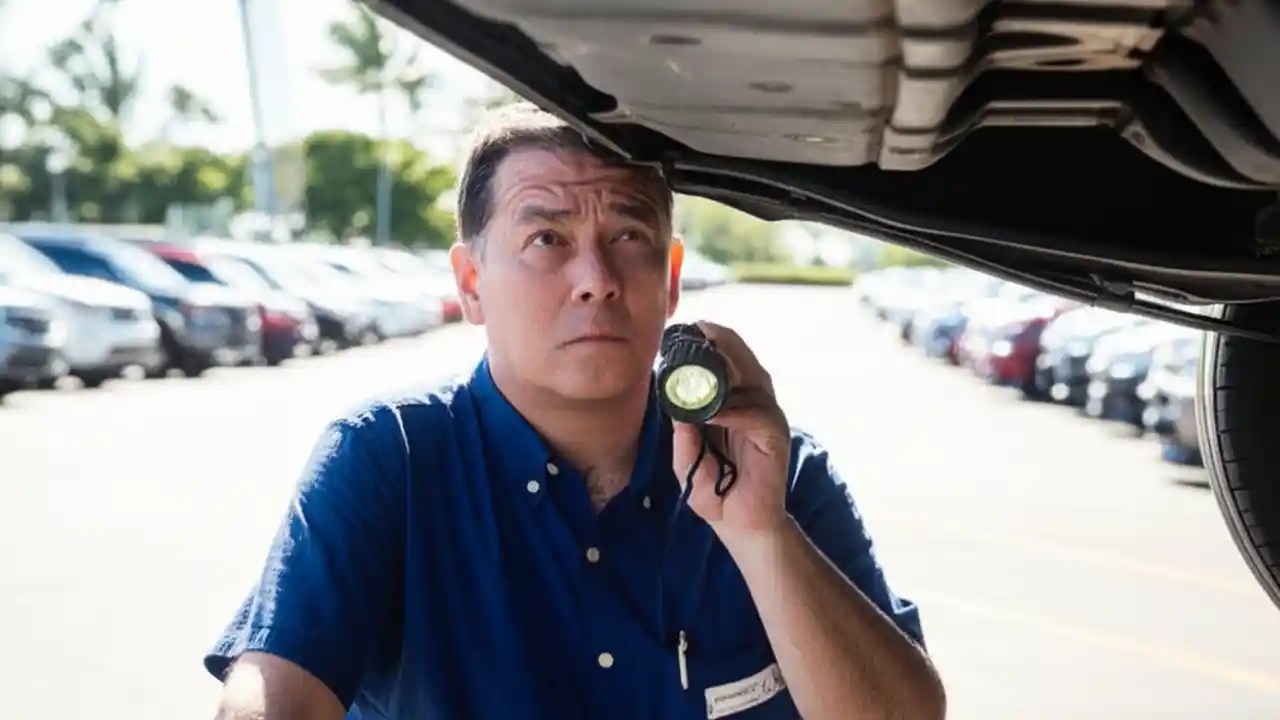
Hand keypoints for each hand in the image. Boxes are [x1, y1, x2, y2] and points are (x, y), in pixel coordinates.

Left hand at [671, 321, 791, 543]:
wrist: (739, 525)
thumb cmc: (715, 492)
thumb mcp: (687, 461)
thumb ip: (683, 435)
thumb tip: (677, 407)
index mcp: (734, 405)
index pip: (727, 365)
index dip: (710, 346)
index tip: (685, 331)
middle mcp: (754, 406)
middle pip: (744, 362)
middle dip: (722, 342)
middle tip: (699, 327)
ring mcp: (767, 420)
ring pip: (753, 380)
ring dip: (729, 364)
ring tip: (704, 352)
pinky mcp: (775, 438)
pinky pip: (755, 415)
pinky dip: (732, 411)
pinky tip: (710, 412)